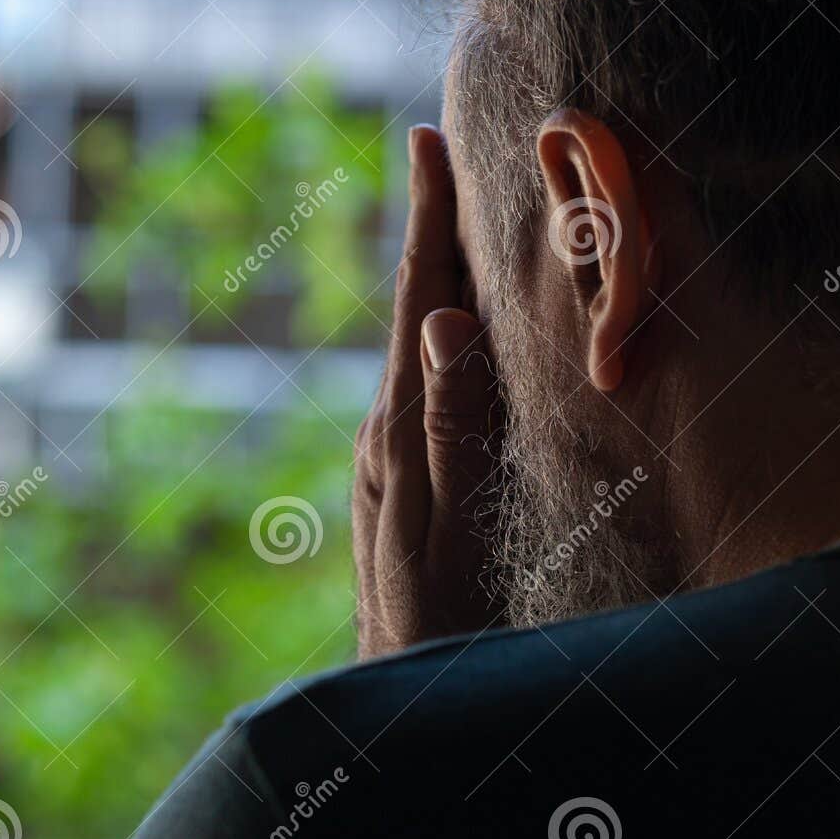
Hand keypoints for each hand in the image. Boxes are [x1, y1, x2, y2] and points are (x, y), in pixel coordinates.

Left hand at [352, 126, 502, 658]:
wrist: (399, 696)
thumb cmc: (439, 620)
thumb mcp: (446, 524)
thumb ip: (449, 427)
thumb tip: (444, 320)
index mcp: (397, 427)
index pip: (419, 302)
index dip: (426, 220)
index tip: (426, 142)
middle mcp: (385, 429)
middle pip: (414, 308)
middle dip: (428, 229)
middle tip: (437, 153)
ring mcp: (389, 455)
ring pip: (419, 344)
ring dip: (436, 276)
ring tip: (451, 220)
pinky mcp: (401, 480)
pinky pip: (426, 383)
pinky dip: (443, 335)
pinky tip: (454, 331)